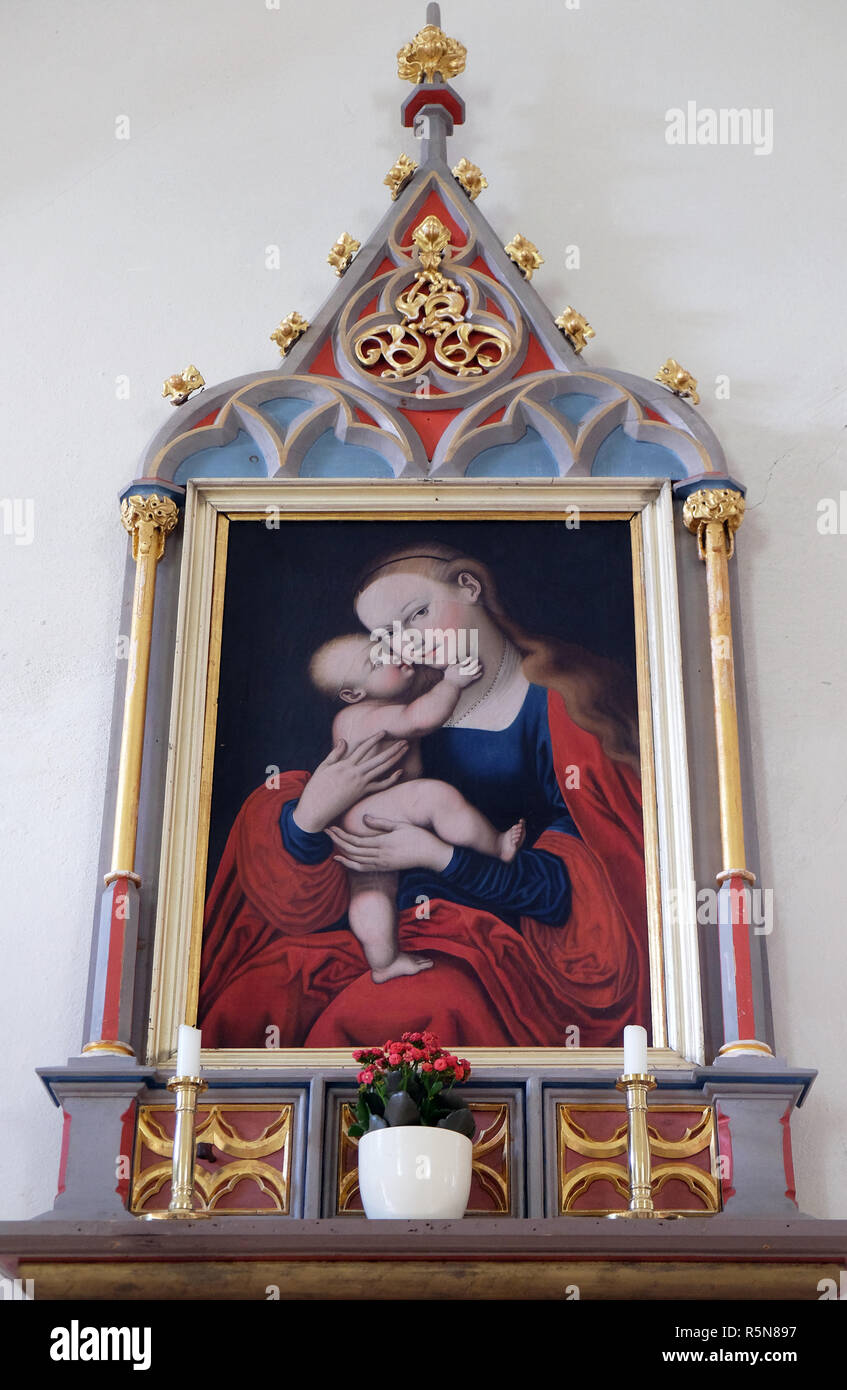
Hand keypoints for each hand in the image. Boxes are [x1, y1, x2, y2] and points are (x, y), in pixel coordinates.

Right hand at [291, 733, 407, 833]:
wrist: (316, 810)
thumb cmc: (316, 788)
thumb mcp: (323, 768)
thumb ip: (335, 754)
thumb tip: (344, 740)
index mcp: (344, 765)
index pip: (363, 748)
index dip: (374, 739)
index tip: (384, 731)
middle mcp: (355, 773)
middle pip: (378, 758)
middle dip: (392, 749)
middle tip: (404, 741)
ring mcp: (360, 784)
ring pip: (382, 769)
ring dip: (395, 759)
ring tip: (404, 751)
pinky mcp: (362, 794)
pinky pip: (380, 786)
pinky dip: (391, 779)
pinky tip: (400, 773)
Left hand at [327, 816, 453, 873]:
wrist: (432, 855)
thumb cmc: (418, 837)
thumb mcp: (400, 826)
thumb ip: (381, 823)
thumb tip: (364, 818)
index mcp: (383, 842)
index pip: (355, 839)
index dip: (341, 834)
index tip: (331, 827)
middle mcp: (380, 855)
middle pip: (352, 849)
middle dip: (337, 841)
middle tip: (325, 831)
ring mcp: (382, 863)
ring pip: (355, 860)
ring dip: (340, 851)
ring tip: (330, 843)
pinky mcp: (384, 868)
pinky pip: (362, 868)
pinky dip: (349, 864)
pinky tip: (340, 859)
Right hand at [444, 656, 481, 687]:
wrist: (451, 686)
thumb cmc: (449, 677)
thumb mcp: (449, 668)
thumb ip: (452, 662)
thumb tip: (455, 657)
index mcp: (460, 666)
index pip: (466, 661)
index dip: (469, 659)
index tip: (471, 657)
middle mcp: (465, 670)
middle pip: (472, 665)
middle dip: (475, 662)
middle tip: (478, 660)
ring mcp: (468, 675)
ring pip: (475, 670)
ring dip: (479, 667)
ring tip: (481, 665)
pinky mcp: (469, 680)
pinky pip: (475, 677)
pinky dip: (479, 675)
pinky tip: (481, 673)